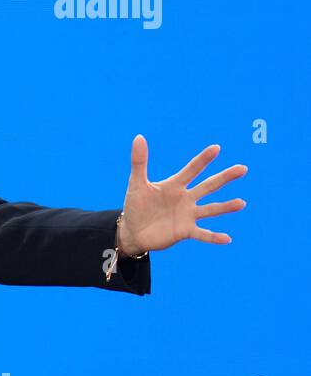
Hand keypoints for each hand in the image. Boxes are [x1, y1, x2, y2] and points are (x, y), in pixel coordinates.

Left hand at [117, 135, 247, 255]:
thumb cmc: (136, 206)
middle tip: (242, 168)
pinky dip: (214, 237)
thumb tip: (138, 137)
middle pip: (208, 186)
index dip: (203, 159)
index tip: (216, 147)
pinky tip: (227, 238)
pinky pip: (202, 234)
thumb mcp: (136, 183)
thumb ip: (139, 162)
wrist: (133, 231)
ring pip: (210, 209)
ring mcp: (188, 215)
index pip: (192, 170)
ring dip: (225, 207)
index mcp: (175, 185)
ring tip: (241, 203)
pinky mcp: (185, 231)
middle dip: (224, 177)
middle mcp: (186, 198)